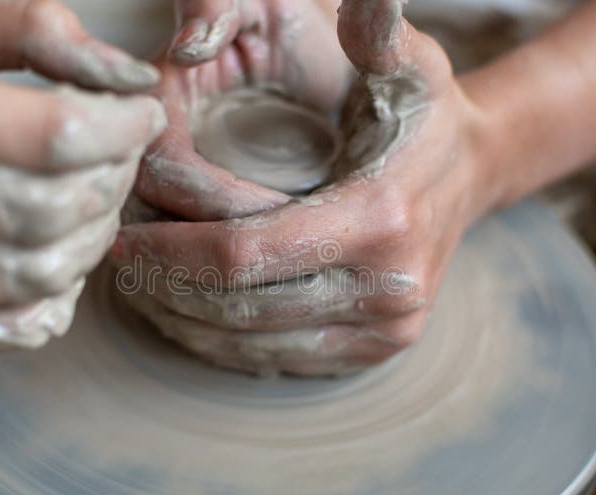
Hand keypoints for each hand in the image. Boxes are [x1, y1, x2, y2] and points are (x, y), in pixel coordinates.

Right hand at [0, 0, 165, 358]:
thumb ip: (24, 29)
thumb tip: (127, 79)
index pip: (57, 133)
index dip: (122, 128)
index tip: (141, 118)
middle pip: (60, 207)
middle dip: (115, 178)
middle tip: (120, 158)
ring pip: (47, 272)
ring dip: (94, 237)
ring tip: (92, 204)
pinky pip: (15, 329)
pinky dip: (58, 296)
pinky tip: (53, 259)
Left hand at [114, 0, 491, 375]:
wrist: (473, 175)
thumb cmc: (423, 116)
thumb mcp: (407, 64)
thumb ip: (377, 33)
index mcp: (379, 217)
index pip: (244, 252)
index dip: (172, 250)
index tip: (125, 236)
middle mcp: (387, 287)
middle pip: (240, 306)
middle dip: (168, 286)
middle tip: (123, 263)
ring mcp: (386, 328)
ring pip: (253, 342)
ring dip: (186, 319)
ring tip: (145, 288)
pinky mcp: (379, 349)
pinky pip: (280, 358)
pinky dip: (224, 344)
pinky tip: (192, 316)